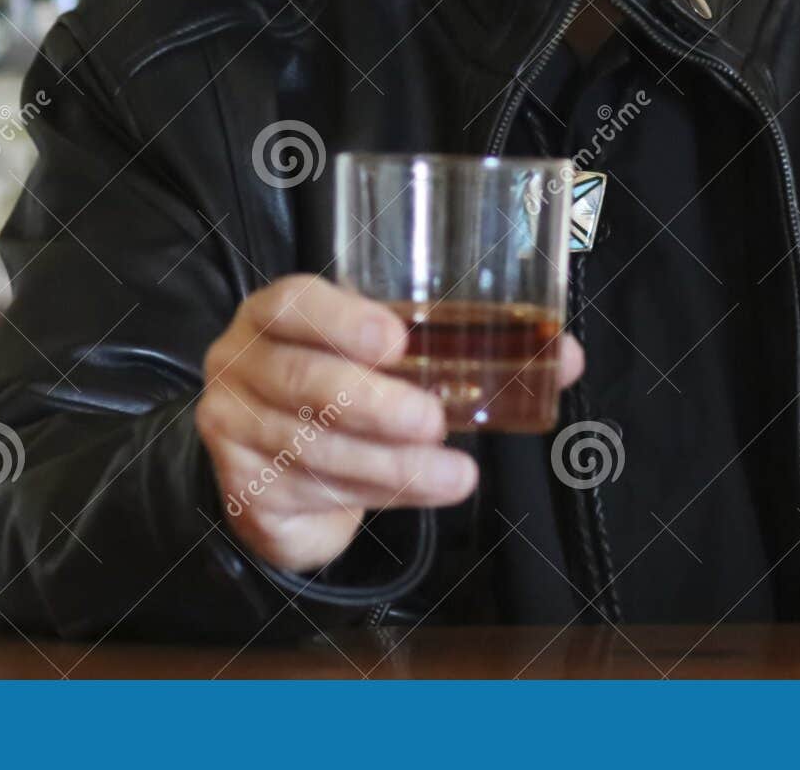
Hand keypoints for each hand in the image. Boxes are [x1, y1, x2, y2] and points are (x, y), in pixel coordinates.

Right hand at [196, 274, 583, 574]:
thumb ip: (457, 348)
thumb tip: (565, 356)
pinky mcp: (245, 489)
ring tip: (454, 475)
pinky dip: (378, 495)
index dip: (343, 319)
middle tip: (431, 420)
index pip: (294, 302)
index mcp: (274, 314)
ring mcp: (234, 429)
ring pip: (316, 448)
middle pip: (302, 381)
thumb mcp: (385, 357)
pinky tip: (421, 492)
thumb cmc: (345, 385)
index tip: (396, 338)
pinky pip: (316, 493)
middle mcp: (242, 364)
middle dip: (373, 403)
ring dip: (392, 465)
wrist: (278, 464)